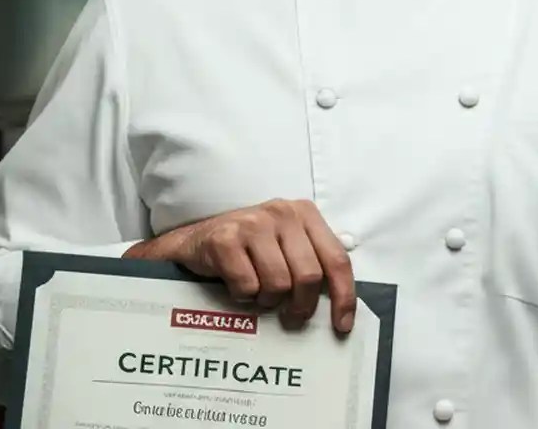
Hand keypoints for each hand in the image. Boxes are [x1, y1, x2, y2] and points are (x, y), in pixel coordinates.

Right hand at [124, 199, 355, 332]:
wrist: (193, 242)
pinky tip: (237, 287)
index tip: (341, 326)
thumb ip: (313, 262)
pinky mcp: (225, 238)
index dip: (343, 297)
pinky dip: (244, 297)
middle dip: (302, 305)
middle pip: (309, 276)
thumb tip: (341, 306)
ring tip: (259, 294)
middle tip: (291, 316)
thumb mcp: (286, 246)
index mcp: (304, 213)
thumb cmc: (248, 250)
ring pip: (279, 284)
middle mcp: (281, 212)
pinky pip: (248, 286)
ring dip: (268, 300)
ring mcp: (252, 223)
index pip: (336, 259)